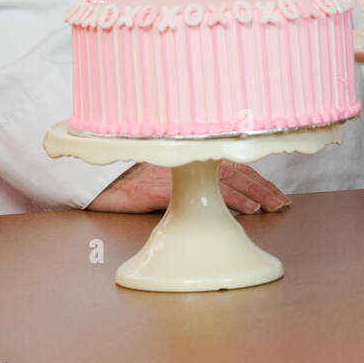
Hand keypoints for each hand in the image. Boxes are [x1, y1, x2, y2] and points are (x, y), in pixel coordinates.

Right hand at [86, 160, 290, 213]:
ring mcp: (171, 173)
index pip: (229, 161)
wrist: (82, 169)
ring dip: (250, 195)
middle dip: (260, 187)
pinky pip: (195, 195)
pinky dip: (222, 202)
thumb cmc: (120, 168)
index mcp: (185, 150)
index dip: (254, 177)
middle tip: (281, 203)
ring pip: (221, 181)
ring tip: (270, 207)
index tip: (276, 193)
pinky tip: (240, 212)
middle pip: (232, 170)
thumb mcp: (156, 162)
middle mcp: (182, 158)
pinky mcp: (155, 188)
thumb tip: (215, 190)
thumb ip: (181, 168)